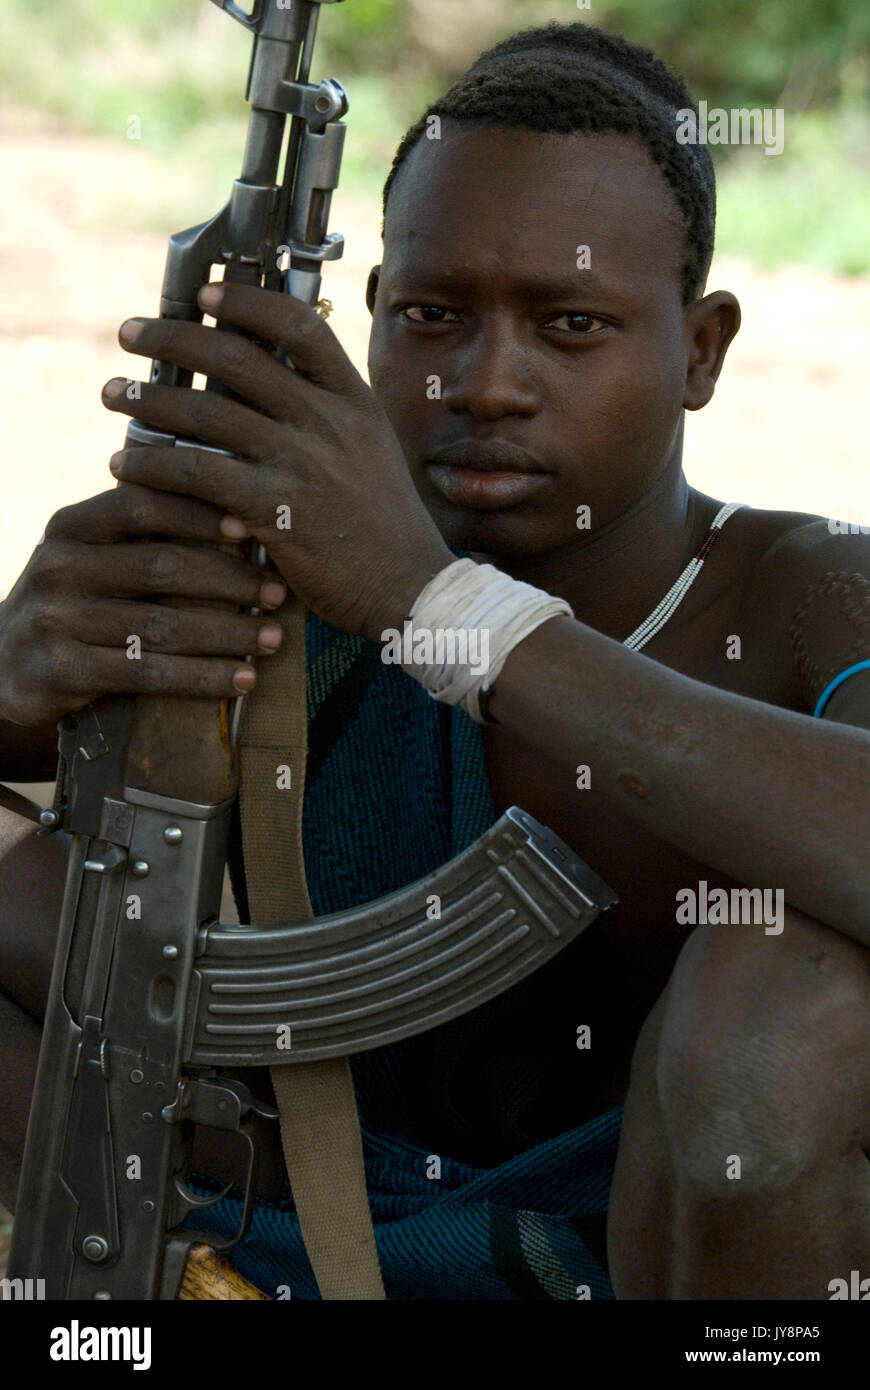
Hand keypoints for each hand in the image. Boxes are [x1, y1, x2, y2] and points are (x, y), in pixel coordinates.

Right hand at [0, 486, 289, 727]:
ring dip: (228, 634)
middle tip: (279, 592)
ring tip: (273, 638)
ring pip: (162, 626)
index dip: (198, 513)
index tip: (251, 528)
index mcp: (69, 527)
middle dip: (230, 581)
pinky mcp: (62, 671)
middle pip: (162, 567)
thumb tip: (238, 509)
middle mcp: (59, 567)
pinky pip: (148, 673)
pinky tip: (242, 679)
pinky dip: (202, 677)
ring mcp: (56, 620)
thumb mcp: (88, 557)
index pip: (141, 505)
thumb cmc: (71, 604)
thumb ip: (138, 534)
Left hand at [104, 282, 453, 641]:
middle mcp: (328, 421)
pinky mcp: (276, 508)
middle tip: (130, 332)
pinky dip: (153, 465)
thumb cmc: (386, 528)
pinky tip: (125, 465)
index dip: (246, 302)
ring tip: (112, 393)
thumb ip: (329, 416)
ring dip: (148, 398)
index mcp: (354, 400)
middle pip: (237, 358)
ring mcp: (302, 463)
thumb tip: (272, 382)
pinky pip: (197, 473)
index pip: (300, 324)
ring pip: (206, 412)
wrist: (413, 589)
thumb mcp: (372, 452)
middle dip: (173, 337)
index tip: (204, 295)